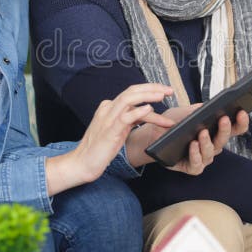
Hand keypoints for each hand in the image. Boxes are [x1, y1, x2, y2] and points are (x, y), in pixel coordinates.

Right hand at [44, 83, 171, 194]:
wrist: (82, 163)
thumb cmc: (100, 149)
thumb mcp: (119, 130)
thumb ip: (131, 119)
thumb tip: (149, 112)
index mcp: (110, 107)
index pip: (133, 93)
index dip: (150, 90)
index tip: (165, 92)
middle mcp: (108, 109)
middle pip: (132, 91)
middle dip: (153, 88)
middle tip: (169, 90)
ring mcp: (108, 118)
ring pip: (129, 99)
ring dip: (148, 95)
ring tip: (163, 95)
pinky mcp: (110, 130)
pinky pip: (125, 117)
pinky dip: (138, 111)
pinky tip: (149, 109)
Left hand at [125, 107, 248, 174]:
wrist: (153, 135)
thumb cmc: (172, 123)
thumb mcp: (184, 112)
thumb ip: (197, 109)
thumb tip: (210, 105)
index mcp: (215, 131)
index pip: (235, 128)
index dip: (241, 122)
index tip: (242, 111)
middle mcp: (213, 145)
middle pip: (224, 139)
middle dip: (225, 129)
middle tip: (224, 119)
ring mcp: (203, 158)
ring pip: (211, 152)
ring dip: (207, 142)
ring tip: (202, 132)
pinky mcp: (192, 167)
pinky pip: (197, 164)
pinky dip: (195, 155)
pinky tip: (192, 146)